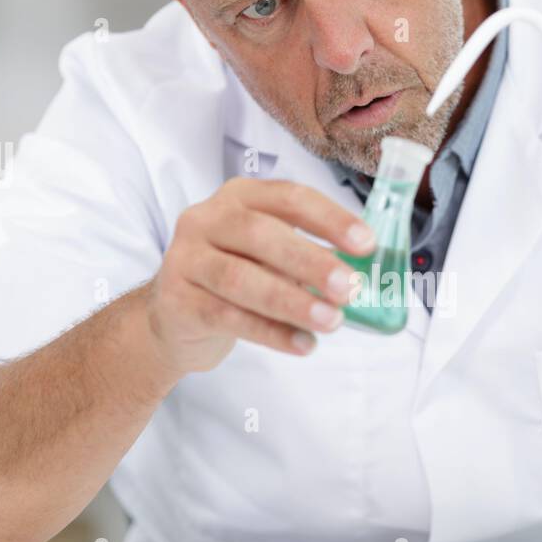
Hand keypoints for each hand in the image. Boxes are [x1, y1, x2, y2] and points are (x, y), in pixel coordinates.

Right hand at [145, 178, 374, 373]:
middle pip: (261, 234)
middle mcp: (207, 219)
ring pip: (241, 279)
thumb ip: (308, 256)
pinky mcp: (177, 301)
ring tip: (332, 321)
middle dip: (311, 261)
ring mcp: (186, 259)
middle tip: (350, 288)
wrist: (174, 316)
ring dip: (292, 301)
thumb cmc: (235, 278)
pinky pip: (228, 317)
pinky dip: (271, 333)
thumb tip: (363, 275)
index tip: (367, 244)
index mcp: (239, 197)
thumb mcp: (269, 256)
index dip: (330, 219)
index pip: (289, 198)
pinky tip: (303, 344)